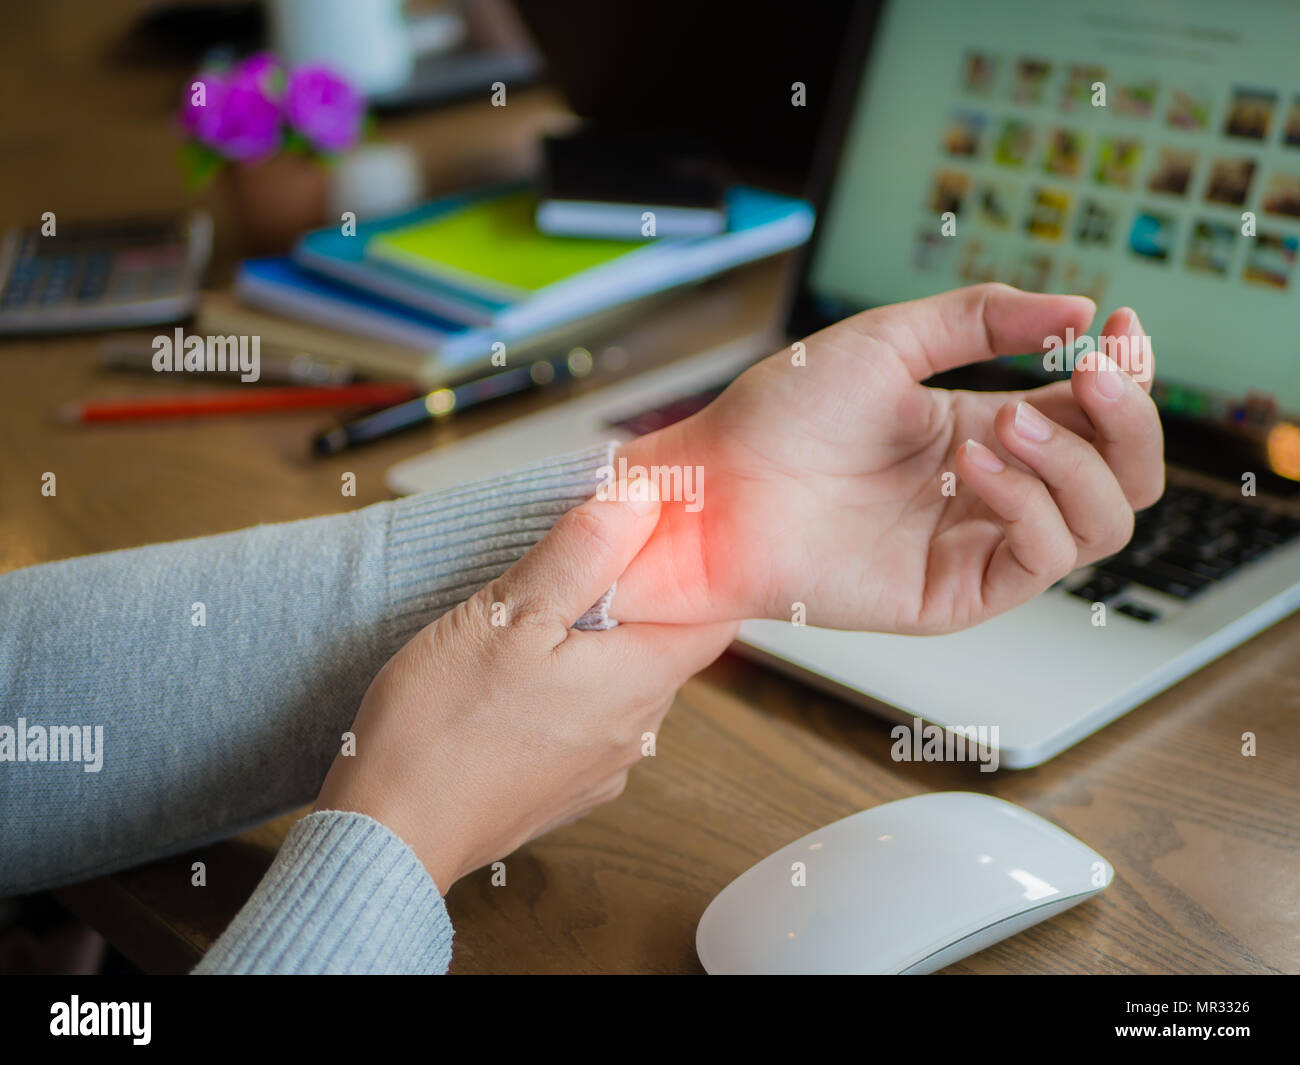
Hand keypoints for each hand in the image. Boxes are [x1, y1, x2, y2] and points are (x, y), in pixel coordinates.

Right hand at [314, 485, 737, 891]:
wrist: (388, 838)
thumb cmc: (440, 729)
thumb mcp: (509, 614)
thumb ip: (583, 553)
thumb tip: (641, 502)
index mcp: (640, 682)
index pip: (713, 618)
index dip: (688, 570)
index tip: (646, 536)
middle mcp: (636, 732)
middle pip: (662, 646)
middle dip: (629, 603)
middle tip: (567, 568)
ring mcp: (600, 767)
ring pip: (619, 683)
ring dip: (589, 648)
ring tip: (527, 625)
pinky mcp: (561, 790)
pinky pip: (584, 722)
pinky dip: (563, 693)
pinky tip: (510, 683)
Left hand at [611, 283, 1163, 633]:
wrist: (715, 484)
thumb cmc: (780, 415)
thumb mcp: (887, 341)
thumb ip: (981, 319)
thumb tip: (1078, 310)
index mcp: (982, 432)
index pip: (1095, 415)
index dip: (1126, 374)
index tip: (1122, 325)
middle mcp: (991, 491)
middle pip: (1122, 476)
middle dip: (1129, 420)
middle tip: (1094, 373)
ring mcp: (975, 545)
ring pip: (1100, 524)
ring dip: (1074, 462)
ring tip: (1004, 422)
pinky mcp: (952, 594)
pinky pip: (1039, 561)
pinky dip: (1029, 506)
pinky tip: (975, 465)